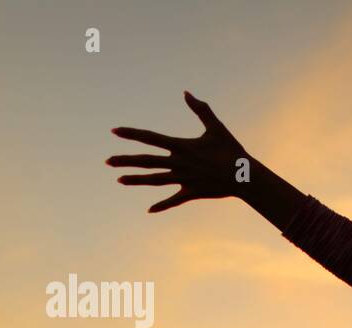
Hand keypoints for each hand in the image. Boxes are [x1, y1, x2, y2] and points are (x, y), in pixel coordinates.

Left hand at [108, 91, 247, 212]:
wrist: (244, 176)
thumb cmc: (231, 150)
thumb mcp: (216, 127)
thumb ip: (200, 110)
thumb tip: (186, 93)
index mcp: (181, 146)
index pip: (150, 138)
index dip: (131, 134)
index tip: (114, 131)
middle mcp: (178, 163)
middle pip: (146, 161)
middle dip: (125, 160)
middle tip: (107, 161)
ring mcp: (184, 179)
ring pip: (155, 180)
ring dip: (136, 180)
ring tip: (119, 180)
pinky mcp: (192, 192)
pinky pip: (174, 200)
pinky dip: (162, 205)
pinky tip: (150, 210)